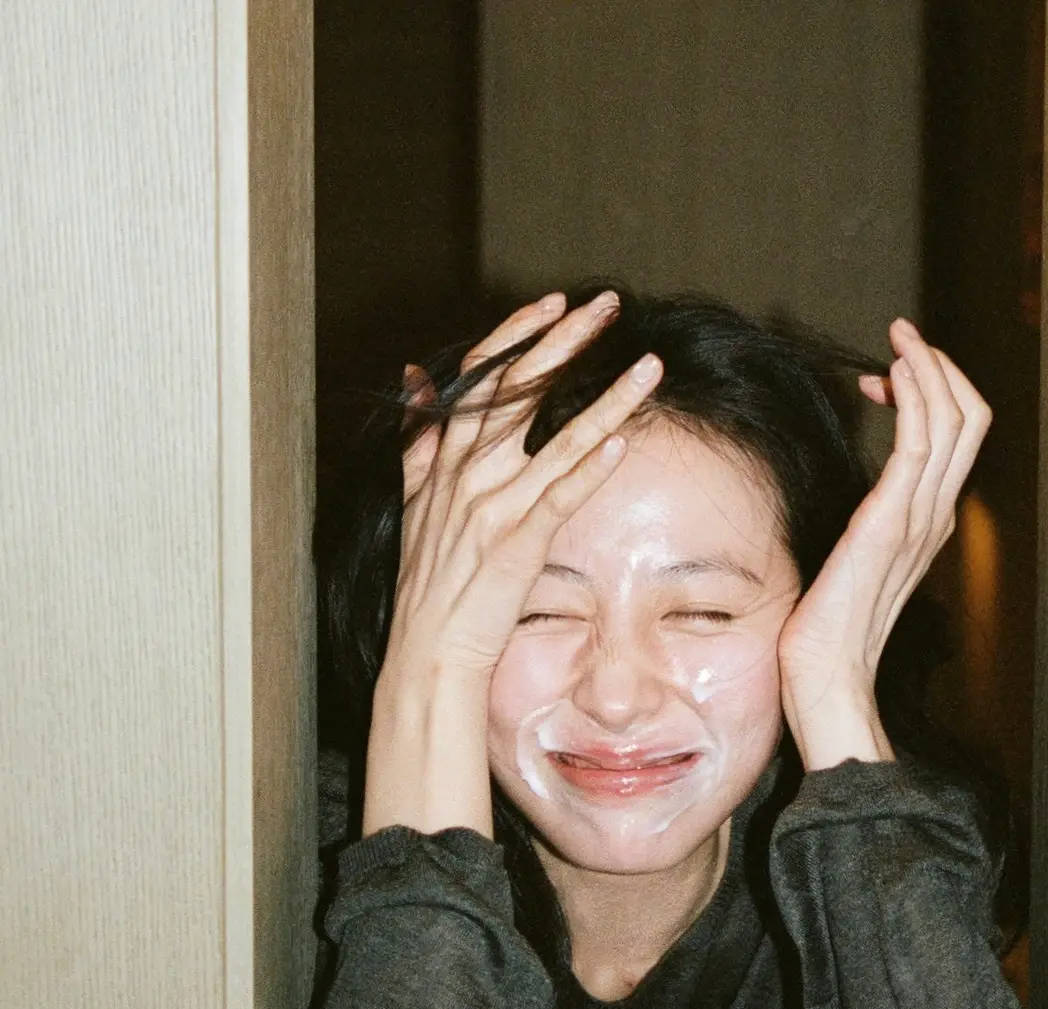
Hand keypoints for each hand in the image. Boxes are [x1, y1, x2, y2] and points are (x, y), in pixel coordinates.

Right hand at [381, 291, 664, 682]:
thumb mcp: (414, 500)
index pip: (481, 376)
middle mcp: (468, 472)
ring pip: (558, 437)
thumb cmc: (428, 584)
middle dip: (566, 340)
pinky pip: (560, 496)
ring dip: (609, 397)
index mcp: (446, 458)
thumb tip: (415, 374)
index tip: (554, 303)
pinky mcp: (519, 543)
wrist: (426, 651)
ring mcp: (494, 506)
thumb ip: (418, 436)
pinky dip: (591, 467)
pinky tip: (622, 441)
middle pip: (520, 388)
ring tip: (649, 365)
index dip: (518, 333)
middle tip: (608, 306)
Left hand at [776, 318, 991, 767]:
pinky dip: (914, 396)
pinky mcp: (891, 521)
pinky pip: (919, 442)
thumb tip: (844, 504)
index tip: (884, 379)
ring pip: (953, 419)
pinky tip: (889, 375)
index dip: (931, 394)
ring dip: (928, 366)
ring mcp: (920, 518)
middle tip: (901, 338)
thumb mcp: (848, 564)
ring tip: (900, 337)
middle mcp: (934, 516)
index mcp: (926, 524)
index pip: (955, 439)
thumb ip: (860, 529)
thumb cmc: (822, 630)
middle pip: (969, 418)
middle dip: (939, 366)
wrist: (825, 674)